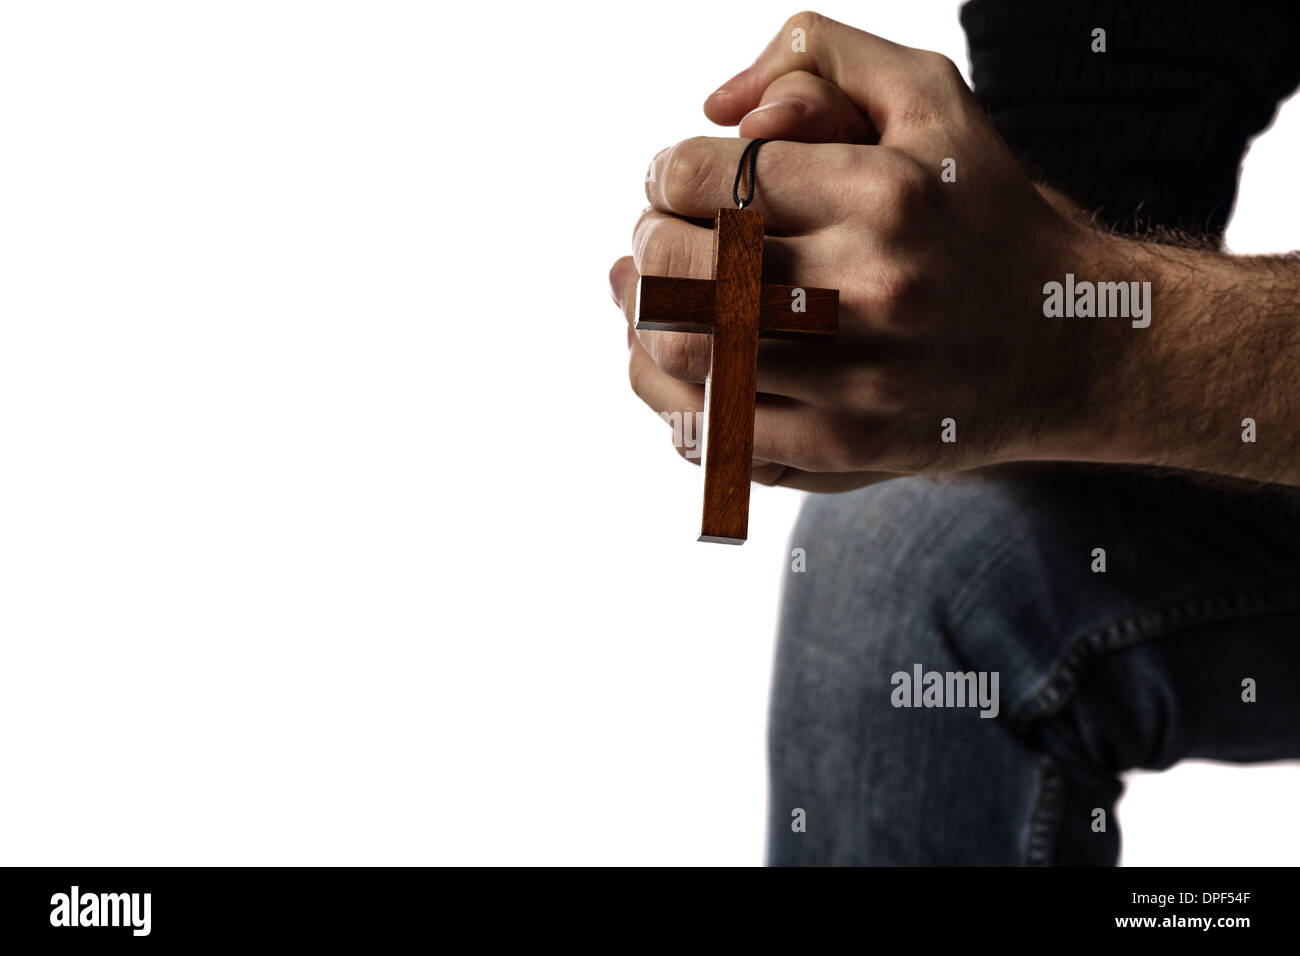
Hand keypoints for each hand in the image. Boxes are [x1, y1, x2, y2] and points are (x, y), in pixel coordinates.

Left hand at [611, 13, 1128, 490]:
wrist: (1068, 342)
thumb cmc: (982, 215)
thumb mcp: (929, 99)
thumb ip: (823, 55)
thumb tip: (715, 105)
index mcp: (886, 192)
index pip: (705, 176)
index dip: (664, 175)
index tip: (675, 183)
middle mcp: (873, 286)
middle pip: (681, 265)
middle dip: (647, 242)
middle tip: (659, 237)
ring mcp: (858, 377)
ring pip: (684, 351)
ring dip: (643, 318)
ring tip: (654, 296)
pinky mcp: (846, 446)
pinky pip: (715, 429)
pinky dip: (670, 396)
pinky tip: (679, 363)